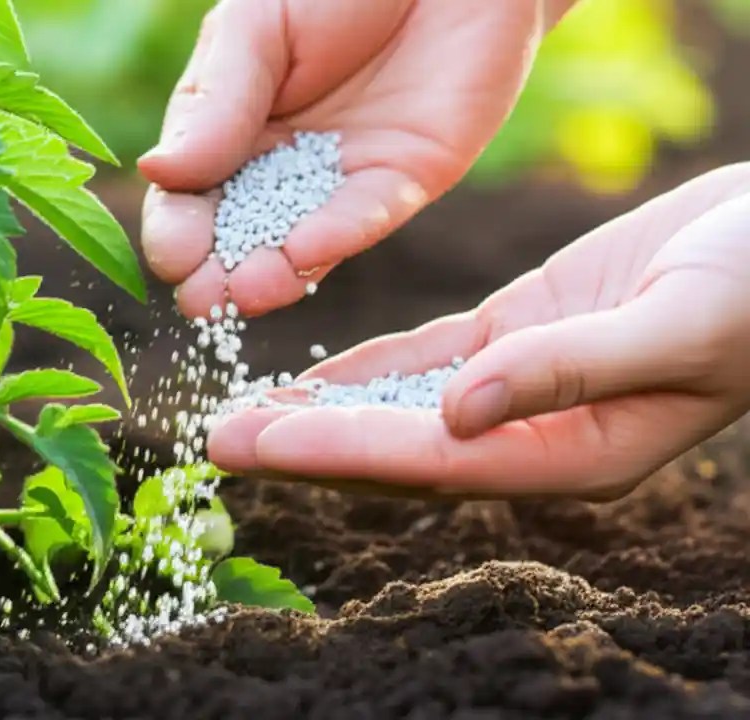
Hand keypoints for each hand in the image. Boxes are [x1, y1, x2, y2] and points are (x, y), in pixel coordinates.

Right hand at [139, 0, 576, 317]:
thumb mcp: (256, 29)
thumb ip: (216, 102)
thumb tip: (157, 171)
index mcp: (226, 130)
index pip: (188, 195)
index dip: (178, 230)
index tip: (172, 255)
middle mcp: (278, 167)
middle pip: (237, 236)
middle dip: (217, 272)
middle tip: (202, 301)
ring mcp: (339, 180)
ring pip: (298, 243)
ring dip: (272, 274)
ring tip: (248, 293)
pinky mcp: (403, 180)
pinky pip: (366, 217)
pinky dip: (336, 237)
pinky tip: (306, 255)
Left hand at [206, 164, 749, 499]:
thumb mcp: (672, 326)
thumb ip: (567, 371)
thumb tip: (461, 413)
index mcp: (574, 454)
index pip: (431, 462)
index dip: (339, 452)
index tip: (258, 443)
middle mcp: (533, 433)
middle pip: (397, 448)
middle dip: (304, 445)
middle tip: (213, 441)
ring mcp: (519, 385)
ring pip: (399, 407)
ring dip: (320, 411)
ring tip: (240, 412)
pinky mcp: (516, 334)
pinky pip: (423, 359)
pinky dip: (365, 369)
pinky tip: (309, 374)